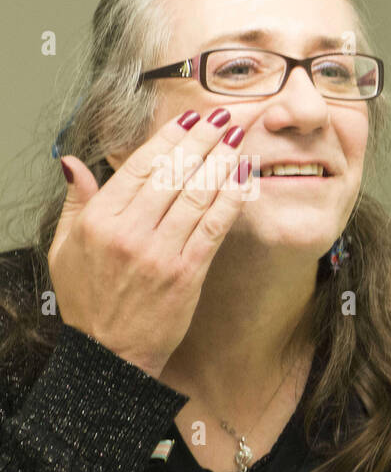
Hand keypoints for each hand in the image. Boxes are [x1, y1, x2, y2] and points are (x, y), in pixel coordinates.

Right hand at [48, 108, 252, 379]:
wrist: (110, 355)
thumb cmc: (89, 301)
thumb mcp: (65, 249)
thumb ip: (76, 203)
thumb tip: (72, 162)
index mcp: (100, 221)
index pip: (141, 166)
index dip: (171, 138)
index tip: (194, 119)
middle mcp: (130, 232)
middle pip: (175, 173)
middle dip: (206, 140)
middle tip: (229, 116)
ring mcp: (160, 253)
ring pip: (198, 195)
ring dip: (223, 162)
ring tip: (241, 138)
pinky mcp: (187, 273)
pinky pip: (214, 227)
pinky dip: (231, 199)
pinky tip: (245, 178)